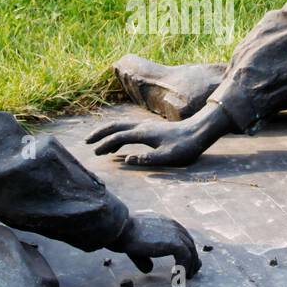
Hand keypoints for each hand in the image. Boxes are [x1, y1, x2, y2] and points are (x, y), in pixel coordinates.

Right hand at [86, 102, 233, 166]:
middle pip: (115, 126)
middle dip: (100, 133)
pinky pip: (129, 129)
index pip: (118, 137)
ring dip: (108, 133)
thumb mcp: (168, 157)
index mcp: (144, 134)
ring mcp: (147, 126)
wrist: (200, 131)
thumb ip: (147, 159)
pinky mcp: (151, 129)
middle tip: (86, 141)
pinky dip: (118, 134)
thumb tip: (127, 160)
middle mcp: (142, 127)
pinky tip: (118, 145)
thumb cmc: (186, 146)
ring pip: (121, 126)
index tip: (94, 153)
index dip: (105, 144)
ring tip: (98, 145)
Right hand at [110, 212, 202, 277]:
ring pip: (191, 251)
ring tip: (184, 279)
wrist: (122, 230)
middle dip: (192, 260)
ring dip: (190, 266)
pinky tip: (175, 278)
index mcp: (167, 224)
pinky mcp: (175, 242)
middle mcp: (174, 226)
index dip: (186, 252)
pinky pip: (186, 257)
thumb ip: (146, 257)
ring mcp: (176, 233)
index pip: (183, 238)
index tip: (186, 265)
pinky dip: (183, 268)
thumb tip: (149, 269)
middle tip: (189, 274)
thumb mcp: (138, 248)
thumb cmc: (126, 236)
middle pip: (190, 244)